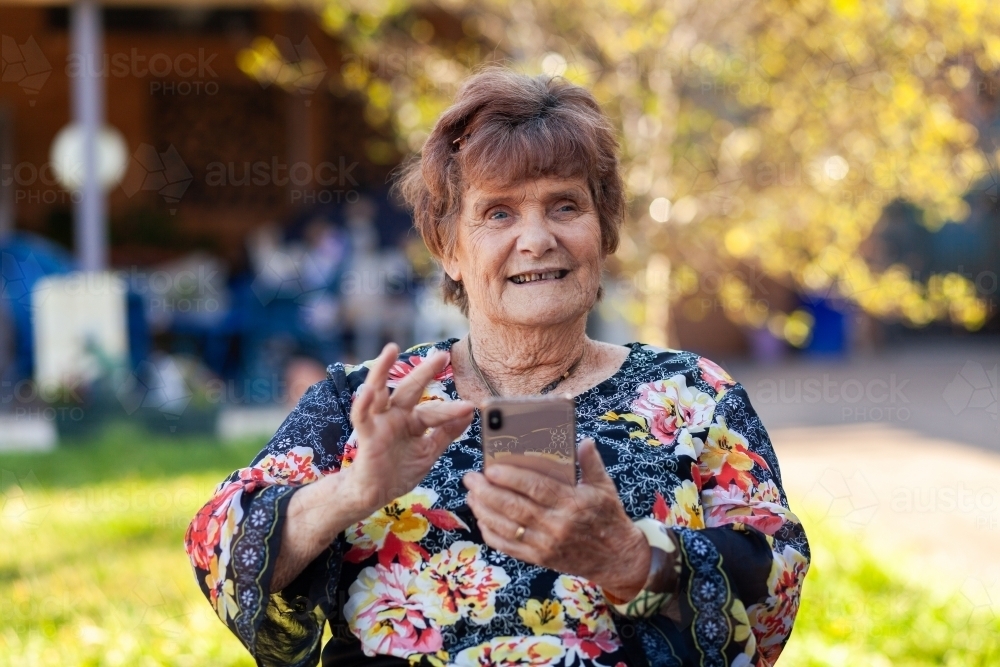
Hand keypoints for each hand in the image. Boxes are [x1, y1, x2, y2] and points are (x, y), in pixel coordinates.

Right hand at [344, 343, 474, 512]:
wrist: (374, 494)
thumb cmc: (398, 472)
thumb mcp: (428, 452)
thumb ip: (446, 433)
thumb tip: (468, 412)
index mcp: (412, 421)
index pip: (434, 411)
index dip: (451, 410)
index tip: (470, 406)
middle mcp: (395, 415)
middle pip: (410, 388)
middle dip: (424, 371)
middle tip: (441, 355)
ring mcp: (379, 422)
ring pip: (379, 390)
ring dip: (382, 370)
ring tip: (391, 350)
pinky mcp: (365, 435)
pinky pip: (361, 416)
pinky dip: (363, 403)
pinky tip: (368, 391)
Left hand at [463, 438, 650, 599]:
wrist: (617, 559)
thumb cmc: (609, 517)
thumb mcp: (605, 487)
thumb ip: (591, 463)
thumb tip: (583, 441)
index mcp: (573, 503)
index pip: (536, 488)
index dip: (511, 478)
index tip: (491, 468)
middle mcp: (557, 526)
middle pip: (514, 508)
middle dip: (487, 492)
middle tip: (471, 478)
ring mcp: (546, 545)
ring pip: (507, 527)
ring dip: (484, 511)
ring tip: (471, 495)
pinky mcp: (540, 559)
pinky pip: (509, 547)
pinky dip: (492, 534)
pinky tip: (481, 520)